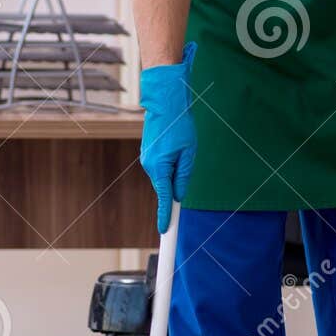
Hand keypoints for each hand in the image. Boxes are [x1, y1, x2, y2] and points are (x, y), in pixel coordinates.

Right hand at [139, 40, 196, 231]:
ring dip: (174, 170)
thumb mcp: (189, 153)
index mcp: (160, 168)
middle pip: (166, 188)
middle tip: (185, 156)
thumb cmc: (180, 126)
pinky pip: (161, 168)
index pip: (164, 200)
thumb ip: (183, 176)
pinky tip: (174, 145)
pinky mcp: (148, 155)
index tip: (165, 232)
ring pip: (164, 177)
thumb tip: (178, 196)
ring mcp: (147, 160)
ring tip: (181, 146)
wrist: (165, 103)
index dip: (165, 218)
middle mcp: (149, 166)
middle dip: (176, 183)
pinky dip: (169, 165)